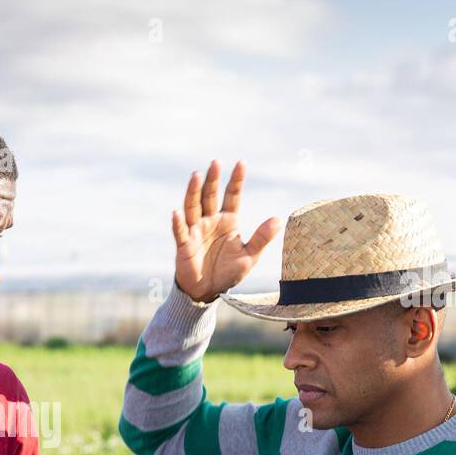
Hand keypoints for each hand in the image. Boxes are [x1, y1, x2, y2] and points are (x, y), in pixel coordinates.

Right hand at [172, 159, 279, 303]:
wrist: (208, 291)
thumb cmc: (228, 272)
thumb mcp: (250, 256)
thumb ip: (262, 238)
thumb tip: (278, 219)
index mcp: (227, 221)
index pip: (232, 196)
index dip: (236, 181)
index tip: (241, 164)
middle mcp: (210, 221)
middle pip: (209, 196)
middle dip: (212, 180)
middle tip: (216, 162)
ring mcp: (196, 231)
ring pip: (193, 207)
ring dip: (193, 192)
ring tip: (196, 176)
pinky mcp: (184, 245)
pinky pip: (180, 232)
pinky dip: (178, 223)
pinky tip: (177, 212)